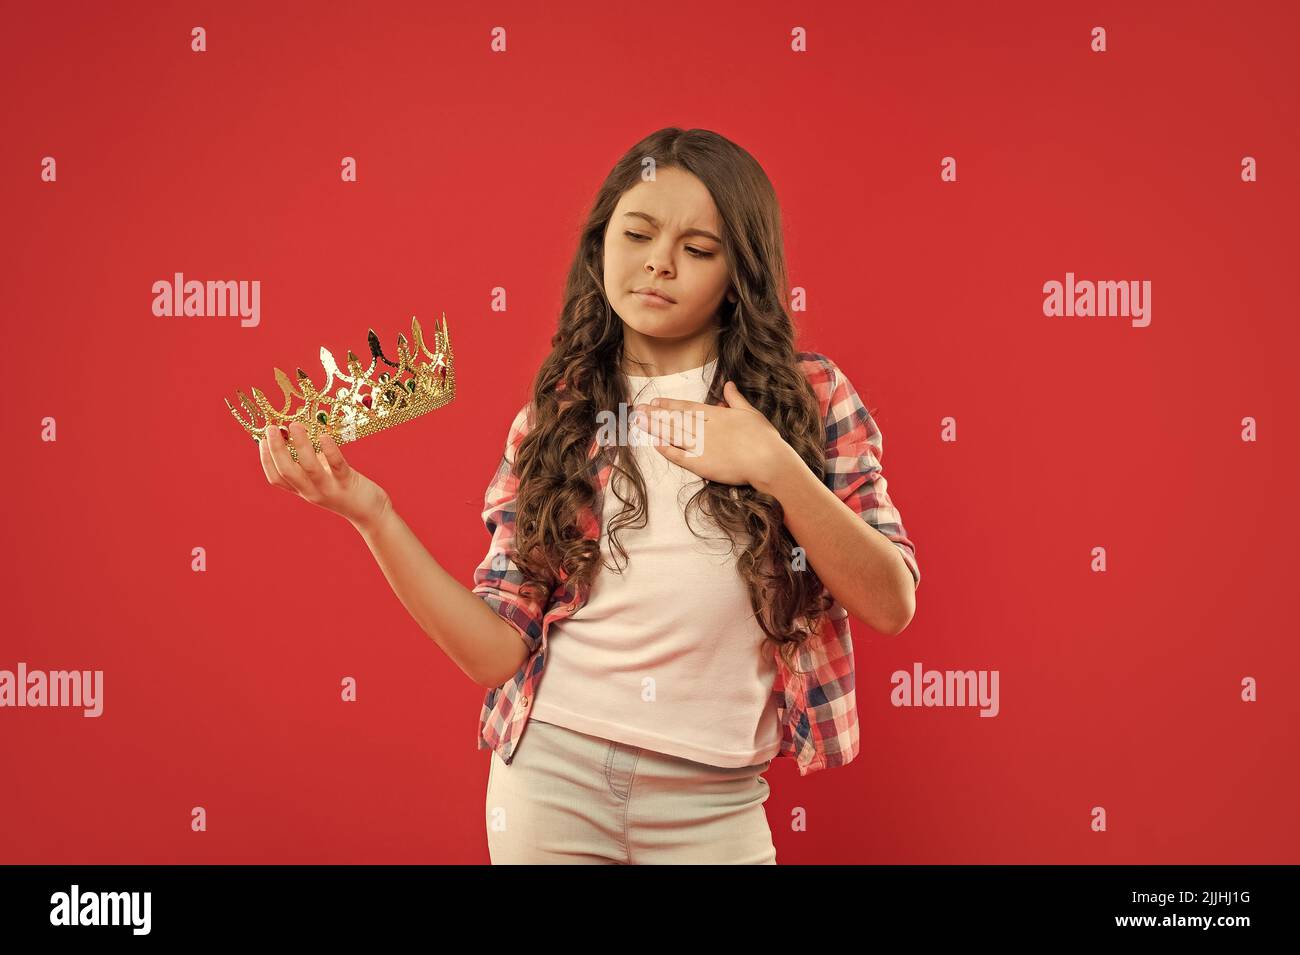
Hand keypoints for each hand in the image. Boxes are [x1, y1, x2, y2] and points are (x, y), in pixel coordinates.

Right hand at [258, 421, 391, 531]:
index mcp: (303, 489)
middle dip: (276, 449)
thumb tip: (297, 436)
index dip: (266, 459)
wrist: (370, 513)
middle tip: (271, 428)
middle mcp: (312, 492)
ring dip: (300, 446)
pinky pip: (337, 466)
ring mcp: (329, 489)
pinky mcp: (348, 484)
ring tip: (294, 425)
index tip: (261, 439)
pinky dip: (329, 451)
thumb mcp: (322, 477)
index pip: (276, 478)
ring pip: (309, 468)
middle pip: (287, 472)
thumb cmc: (345, 489)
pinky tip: (323, 436)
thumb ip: (310, 461)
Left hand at [631, 380, 799, 492]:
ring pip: (673, 434)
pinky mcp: (701, 464)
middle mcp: (705, 428)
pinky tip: (654, 443)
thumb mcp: (751, 413)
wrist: (767, 461)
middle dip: (655, 415)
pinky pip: (679, 456)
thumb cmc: (764, 438)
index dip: (669, 405)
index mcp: (717, 415)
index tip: (655, 402)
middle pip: (675, 420)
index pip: (687, 408)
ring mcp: (701, 446)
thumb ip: (736, 399)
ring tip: (639, 422)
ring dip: (655, 428)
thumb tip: (728, 384)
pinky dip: (666, 450)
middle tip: (638, 411)